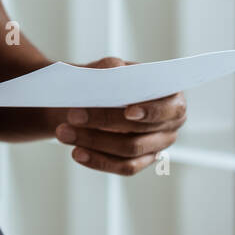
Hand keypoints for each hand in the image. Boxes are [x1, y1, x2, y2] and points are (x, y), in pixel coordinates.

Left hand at [52, 56, 186, 174]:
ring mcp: (156, 146)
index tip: (128, 111)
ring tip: (64, 132)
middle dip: (105, 122)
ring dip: (94, 142)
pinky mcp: (139, 162)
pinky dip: (98, 160)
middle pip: (142, 130)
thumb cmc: (105, 82)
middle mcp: (169, 124)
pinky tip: (77, 153)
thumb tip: (113, 68)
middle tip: (73, 115)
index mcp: (171, 97)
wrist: (88, 101)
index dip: (150, 111)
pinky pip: (122, 167)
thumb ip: (110, 66)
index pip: (167, 108)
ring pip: (129, 150)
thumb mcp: (106, 69)